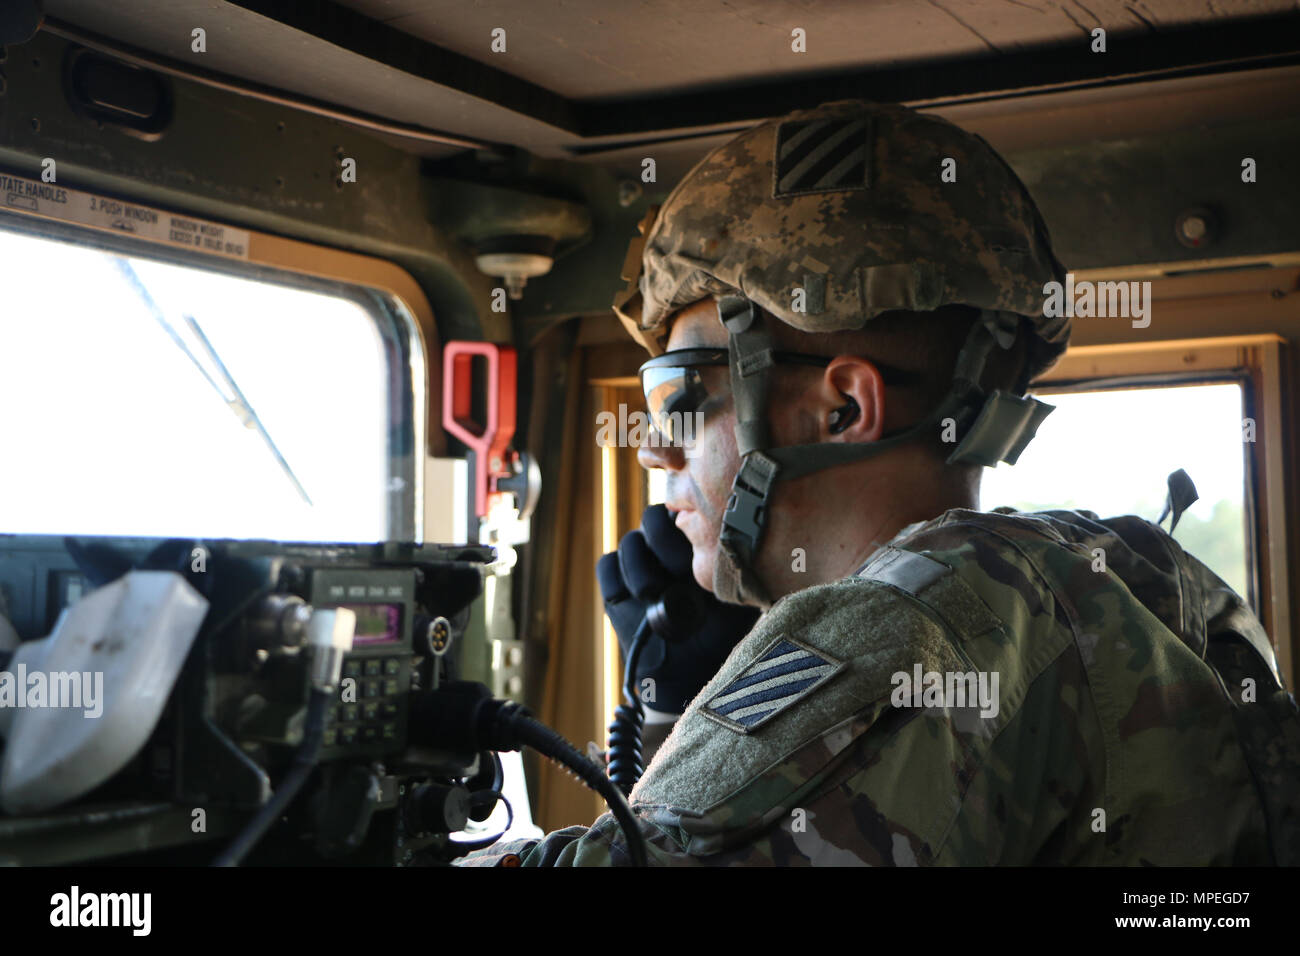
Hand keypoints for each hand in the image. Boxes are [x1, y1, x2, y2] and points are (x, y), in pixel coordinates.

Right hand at [597, 505, 760, 714]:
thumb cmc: (721, 638)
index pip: (686, 512)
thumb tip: (744, 543)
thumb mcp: (736, 602)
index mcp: (696, 545)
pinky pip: (607, 566)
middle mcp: (666, 550)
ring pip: (630, 542)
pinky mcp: (617, 589)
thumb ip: (734, 572)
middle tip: (678, 571)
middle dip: (663, 542)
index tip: (698, 554)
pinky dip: (618, 579)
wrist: (688, 676)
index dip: (687, 525)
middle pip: (653, 518)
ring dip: (639, 566)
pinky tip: (635, 599)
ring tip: (653, 593)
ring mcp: (640, 567)